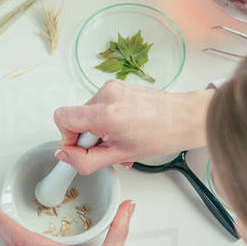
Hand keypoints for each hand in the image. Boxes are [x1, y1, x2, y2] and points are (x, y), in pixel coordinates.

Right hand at [53, 81, 213, 173]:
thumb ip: (86, 160)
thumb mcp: (120, 156)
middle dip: (88, 137)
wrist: (184, 118)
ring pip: (89, 113)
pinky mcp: (118, 85)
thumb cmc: (161, 135)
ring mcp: (112, 87)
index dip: (67, 138)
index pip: (62, 118)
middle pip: (76, 117)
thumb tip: (64, 155)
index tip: (81, 148)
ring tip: (120, 138)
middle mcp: (106, 94)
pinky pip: (101, 105)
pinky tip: (124, 128)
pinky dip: (107, 119)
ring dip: (99, 129)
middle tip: (109, 147)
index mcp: (105, 113)